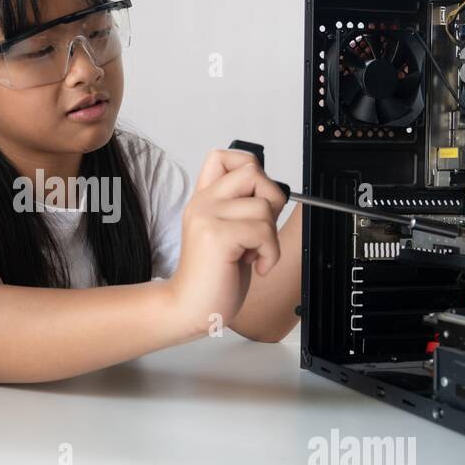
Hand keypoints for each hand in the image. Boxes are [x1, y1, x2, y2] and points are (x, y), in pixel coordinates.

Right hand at [166, 149, 287, 337]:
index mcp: (204, 200)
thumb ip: (242, 209)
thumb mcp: (228, 234)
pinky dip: (270, 253)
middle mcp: (203, 203)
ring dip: (270, 236)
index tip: (254, 199)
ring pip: (264, 206)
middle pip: (253, 171)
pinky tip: (255, 266)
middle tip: (260, 229)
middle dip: (271, 199)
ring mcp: (207, 217)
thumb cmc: (212, 277)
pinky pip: (263, 231)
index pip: (224, 156)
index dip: (249, 168)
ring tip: (253, 254)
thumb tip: (274, 193)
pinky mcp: (216, 236)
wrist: (189, 308)